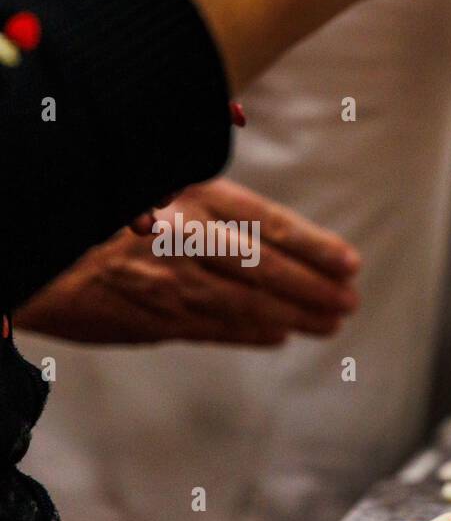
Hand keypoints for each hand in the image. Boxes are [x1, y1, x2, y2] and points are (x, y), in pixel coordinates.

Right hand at [15, 179, 358, 344]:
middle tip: (348, 302)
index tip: (349, 263)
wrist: (29, 241)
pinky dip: (248, 332)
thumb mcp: (152, 185)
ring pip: (245, 302)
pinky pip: (209, 326)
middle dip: (313, 288)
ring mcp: (164, 278)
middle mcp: (179, 235)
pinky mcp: (146, 314)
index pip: (265, 221)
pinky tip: (278, 335)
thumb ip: (202, 208)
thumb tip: (259, 233)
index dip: (313, 244)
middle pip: (264, 267)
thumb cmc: (96, 209)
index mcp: (186, 194)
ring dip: (293, 315)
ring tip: (329, 323)